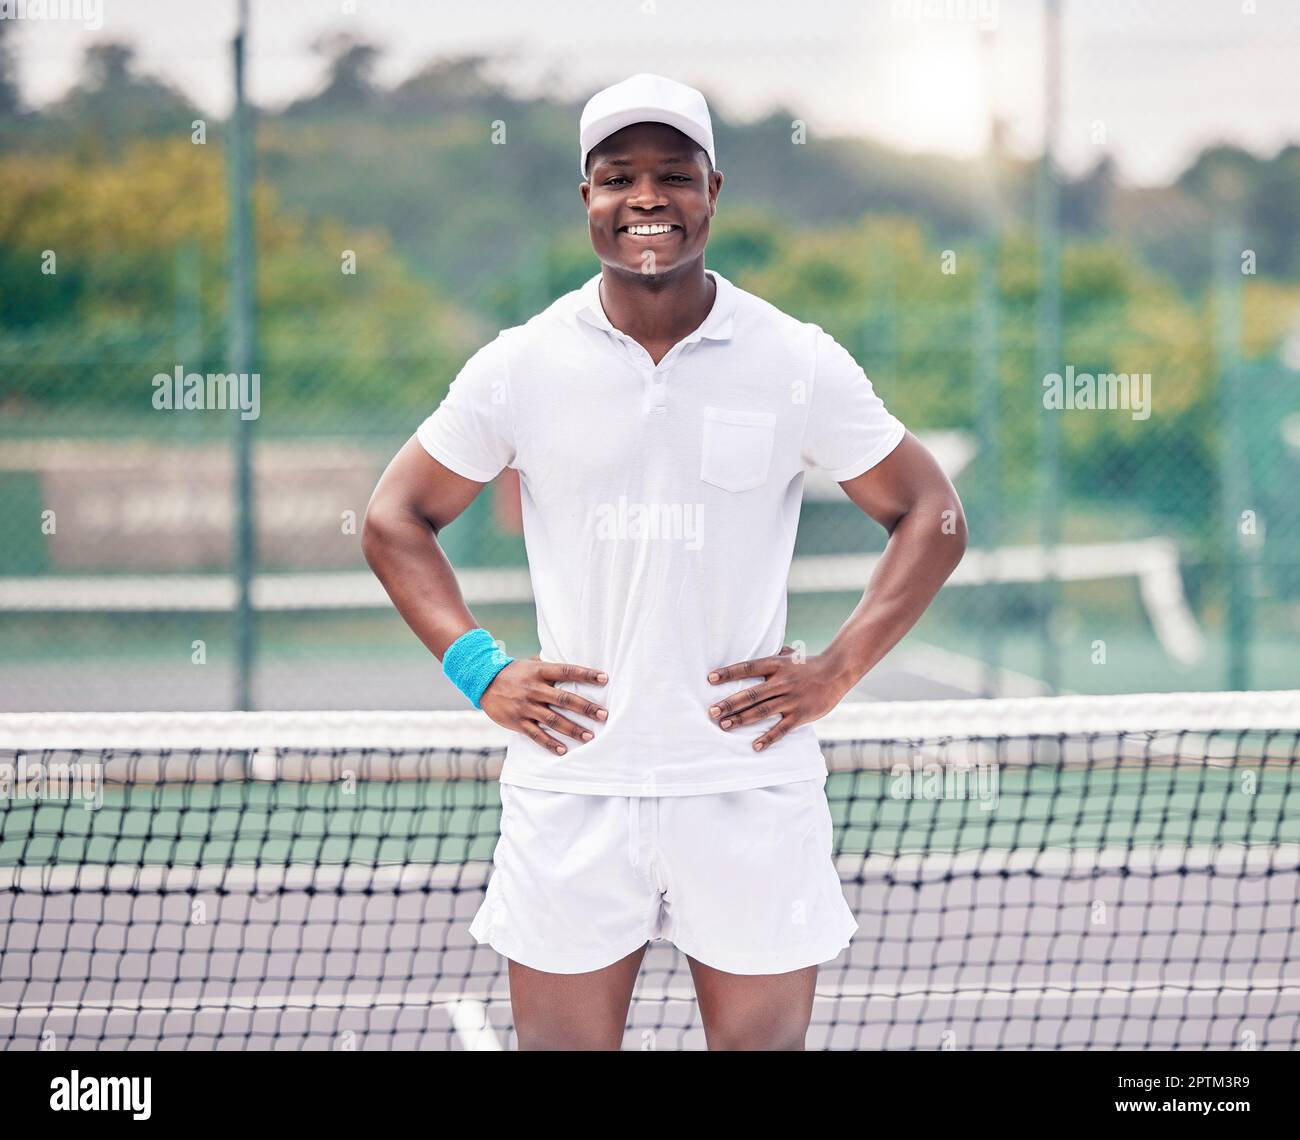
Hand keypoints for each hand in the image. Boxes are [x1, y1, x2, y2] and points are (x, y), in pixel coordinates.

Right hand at [479, 653, 608, 755]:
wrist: (482, 681)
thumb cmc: (513, 672)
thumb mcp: (531, 663)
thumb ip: (549, 666)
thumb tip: (573, 663)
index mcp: (539, 671)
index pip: (567, 671)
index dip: (586, 674)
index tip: (605, 678)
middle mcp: (534, 689)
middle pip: (564, 698)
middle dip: (585, 707)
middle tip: (603, 715)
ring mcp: (525, 706)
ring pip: (553, 719)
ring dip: (572, 729)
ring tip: (589, 736)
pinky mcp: (517, 721)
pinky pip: (536, 734)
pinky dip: (550, 743)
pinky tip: (563, 750)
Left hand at [706, 646, 851, 751]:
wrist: (837, 671)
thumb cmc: (808, 663)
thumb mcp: (789, 654)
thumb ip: (770, 656)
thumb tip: (749, 652)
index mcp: (777, 665)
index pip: (748, 668)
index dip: (729, 673)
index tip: (710, 679)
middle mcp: (782, 682)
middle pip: (751, 694)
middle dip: (730, 704)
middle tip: (712, 712)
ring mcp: (792, 699)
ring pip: (762, 711)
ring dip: (741, 720)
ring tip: (724, 726)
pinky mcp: (801, 714)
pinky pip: (782, 729)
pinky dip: (768, 738)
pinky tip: (755, 746)